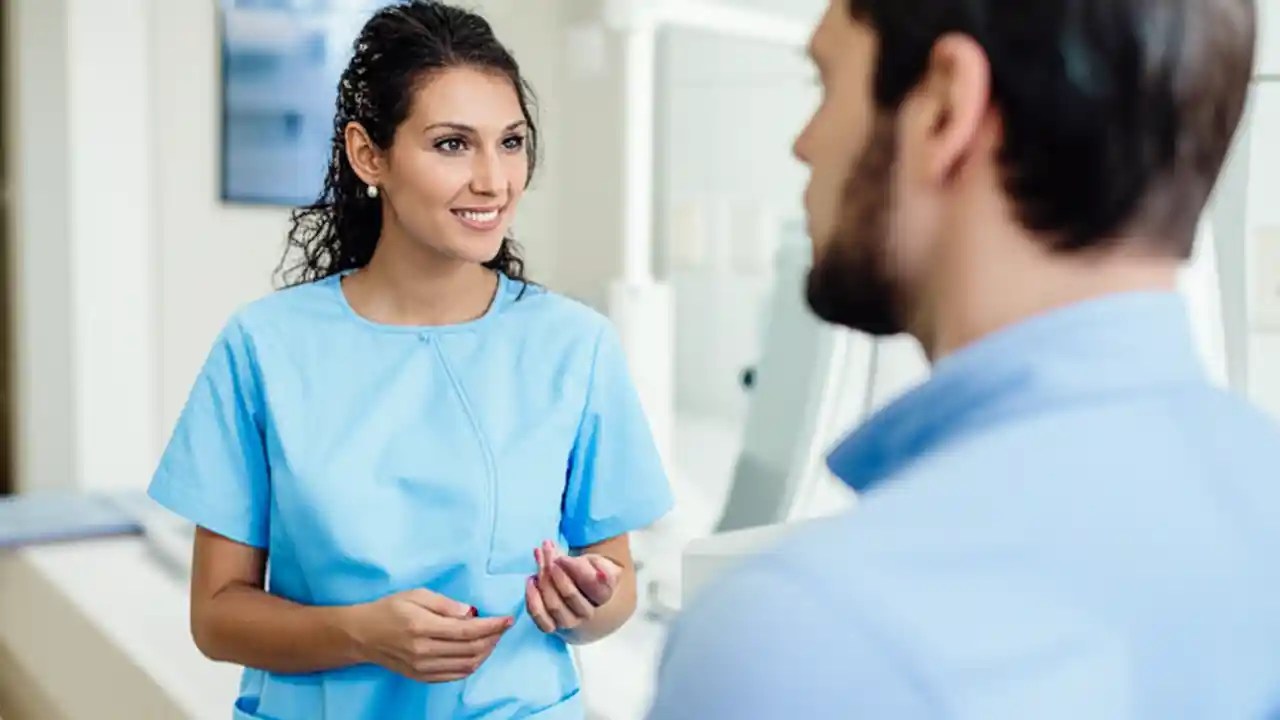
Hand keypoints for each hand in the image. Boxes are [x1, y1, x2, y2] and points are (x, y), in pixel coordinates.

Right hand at [344, 589, 511, 682]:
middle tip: (502, 627)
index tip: (508, 619)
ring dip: (485, 653)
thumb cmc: (389, 609)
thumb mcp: (416, 595)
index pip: (467, 630)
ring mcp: (423, 668)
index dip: (492, 626)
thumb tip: (470, 612)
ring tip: (492, 638)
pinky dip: (471, 665)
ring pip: (466, 665)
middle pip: (471, 649)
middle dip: (493, 638)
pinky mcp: (421, 677)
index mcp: (423, 627)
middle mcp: (424, 651)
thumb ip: (445, 604)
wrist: (362, 635)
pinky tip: (477, 653)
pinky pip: (454, 675)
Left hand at [526, 540, 622, 634]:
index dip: (575, 569)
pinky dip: (532, 598)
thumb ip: (592, 564)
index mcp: (603, 595)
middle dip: (555, 572)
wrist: (580, 591)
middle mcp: (587, 613)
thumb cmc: (587, 572)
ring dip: (542, 580)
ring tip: (539, 559)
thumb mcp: (594, 561)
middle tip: (547, 555)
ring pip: (553, 605)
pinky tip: (531, 580)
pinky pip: (539, 616)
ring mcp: (569, 622)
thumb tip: (590, 571)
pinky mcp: (551, 626)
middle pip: (570, 594)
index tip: (562, 558)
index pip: (591, 584)